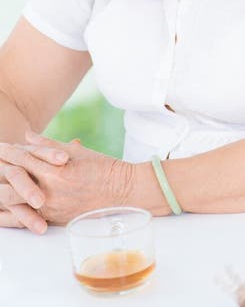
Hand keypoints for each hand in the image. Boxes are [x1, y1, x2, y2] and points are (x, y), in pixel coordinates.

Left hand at [1, 132, 132, 229]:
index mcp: (55, 171)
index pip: (24, 159)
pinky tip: (3, 210)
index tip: (2, 146)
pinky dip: (12, 213)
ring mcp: (50, 208)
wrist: (121, 192)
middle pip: (15, 180)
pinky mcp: (54, 219)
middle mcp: (50, 192)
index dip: (10, 152)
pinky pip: (25, 217)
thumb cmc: (103, 168)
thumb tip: (27, 136)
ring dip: (4, 191)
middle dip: (2, 169)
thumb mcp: (76, 152)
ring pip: (16, 201)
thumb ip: (48, 145)